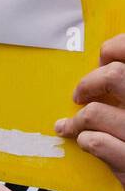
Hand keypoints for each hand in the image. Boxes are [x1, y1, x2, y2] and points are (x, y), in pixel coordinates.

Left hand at [59, 33, 124, 190]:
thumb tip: (107, 67)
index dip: (117, 48)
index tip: (105, 57)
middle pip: (116, 76)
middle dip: (90, 82)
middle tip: (80, 94)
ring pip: (96, 112)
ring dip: (79, 119)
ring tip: (74, 126)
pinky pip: (96, 143)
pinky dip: (86, 140)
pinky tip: (87, 143)